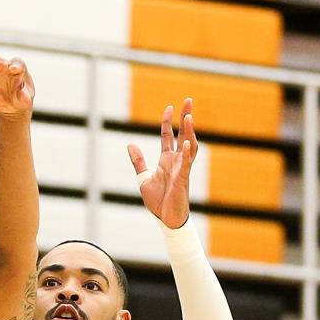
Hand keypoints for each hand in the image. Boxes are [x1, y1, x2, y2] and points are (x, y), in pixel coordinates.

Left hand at [127, 99, 198, 230]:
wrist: (166, 219)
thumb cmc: (158, 201)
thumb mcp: (143, 178)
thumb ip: (138, 162)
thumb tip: (130, 144)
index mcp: (167, 160)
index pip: (168, 135)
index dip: (168, 121)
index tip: (169, 107)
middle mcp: (177, 161)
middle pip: (183, 134)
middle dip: (185, 117)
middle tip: (189, 100)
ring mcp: (181, 169)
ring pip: (189, 146)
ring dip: (189, 131)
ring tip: (189, 116)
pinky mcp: (183, 180)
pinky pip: (186, 164)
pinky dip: (188, 153)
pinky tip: (187, 142)